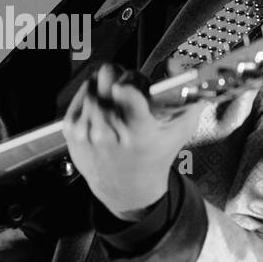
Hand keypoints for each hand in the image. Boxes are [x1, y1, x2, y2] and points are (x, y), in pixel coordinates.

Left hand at [63, 63, 204, 219]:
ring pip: (93, 82)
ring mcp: (87, 130)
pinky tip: (103, 109)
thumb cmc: (155, 157)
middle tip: (129, 90)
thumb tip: (190, 72)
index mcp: (138, 132)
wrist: (126, 189)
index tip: (126, 86)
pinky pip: (81, 92)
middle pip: (108, 76)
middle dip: (121, 77)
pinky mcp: (72, 129)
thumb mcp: (179, 132)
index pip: (126, 94)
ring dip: (106, 87)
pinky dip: (92, 94)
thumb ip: (190, 100)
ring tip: (117, 104)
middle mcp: (109, 131)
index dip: (128, 83)